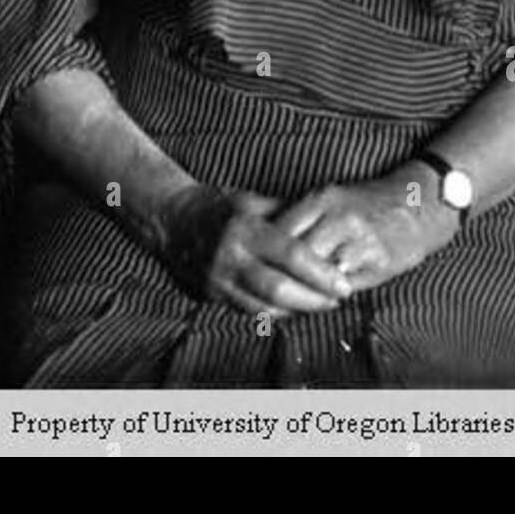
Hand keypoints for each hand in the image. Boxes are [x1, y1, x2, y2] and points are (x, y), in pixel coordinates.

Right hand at [160, 186, 354, 316]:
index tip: (343, 282)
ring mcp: (217, 279)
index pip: (291, 254)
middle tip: (338, 299)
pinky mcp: (210, 295)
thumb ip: (286, 214)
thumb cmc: (218, 205)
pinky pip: (248, 311)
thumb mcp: (251, 200)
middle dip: (314, 298)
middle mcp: (229, 257)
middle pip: (279, 288)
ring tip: (321, 305)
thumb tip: (325, 227)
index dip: (321, 272)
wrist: (170, 219)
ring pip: (264, 307)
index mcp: (244, 228)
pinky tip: (293, 309)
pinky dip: (275, 313)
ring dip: (297, 310)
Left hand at [271, 168, 458, 293]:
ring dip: (305, 289)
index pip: (281, 230)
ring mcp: (359, 238)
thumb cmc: (369, 204)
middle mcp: (338, 215)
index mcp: (322, 199)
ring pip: (318, 272)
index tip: (256, 270)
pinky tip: (323, 299)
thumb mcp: (333, 198)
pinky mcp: (378, 258)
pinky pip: (344, 283)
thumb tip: (267, 242)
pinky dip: (330, 294)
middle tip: (269, 293)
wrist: (419, 203)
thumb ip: (305, 218)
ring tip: (293, 301)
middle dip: (282, 276)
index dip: (267, 255)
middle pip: (296, 254)